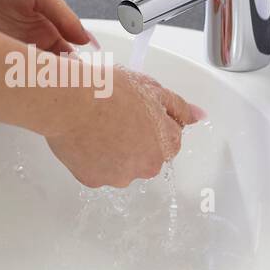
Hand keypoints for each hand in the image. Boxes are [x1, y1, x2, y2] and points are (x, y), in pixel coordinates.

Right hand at [46, 66, 203, 187]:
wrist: (70, 102)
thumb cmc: (108, 91)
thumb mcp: (151, 89)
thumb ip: (178, 107)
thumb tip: (199, 116)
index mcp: (166, 144)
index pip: (170, 137)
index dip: (153, 121)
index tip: (137, 110)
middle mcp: (147, 167)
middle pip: (147, 155)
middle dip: (136, 140)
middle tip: (116, 116)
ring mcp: (119, 177)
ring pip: (122, 165)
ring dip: (114, 151)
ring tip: (97, 126)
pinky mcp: (94, 181)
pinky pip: (98, 171)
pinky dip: (93, 159)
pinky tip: (85, 139)